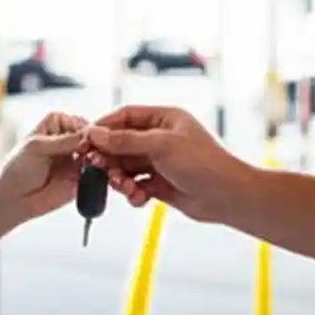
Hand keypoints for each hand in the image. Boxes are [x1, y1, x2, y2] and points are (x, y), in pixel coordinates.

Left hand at [0, 111, 87, 220]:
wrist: (14, 198)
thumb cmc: (17, 169)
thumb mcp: (36, 147)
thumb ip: (62, 141)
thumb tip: (86, 136)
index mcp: (54, 127)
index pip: (75, 120)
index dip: (81, 126)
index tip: (85, 134)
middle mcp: (67, 141)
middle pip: (90, 136)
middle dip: (93, 142)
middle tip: (90, 149)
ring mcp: (75, 159)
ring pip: (96, 153)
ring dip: (98, 156)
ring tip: (91, 161)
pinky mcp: (80, 178)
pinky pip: (96, 172)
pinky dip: (98, 172)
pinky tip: (93, 173)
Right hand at [82, 105, 251, 224]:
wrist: (228, 197)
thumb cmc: (203, 164)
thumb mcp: (161, 146)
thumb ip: (125, 141)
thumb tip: (96, 134)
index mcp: (164, 119)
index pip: (125, 116)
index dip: (105, 127)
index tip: (87, 140)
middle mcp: (161, 138)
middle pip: (122, 143)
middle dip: (110, 157)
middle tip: (98, 168)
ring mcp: (160, 161)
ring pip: (126, 166)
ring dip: (120, 178)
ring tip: (125, 187)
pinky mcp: (160, 183)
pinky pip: (136, 185)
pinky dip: (133, 192)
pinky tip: (139, 198)